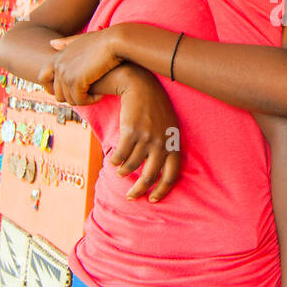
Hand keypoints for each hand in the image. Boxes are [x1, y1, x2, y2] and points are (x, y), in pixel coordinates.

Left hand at [48, 30, 120, 104]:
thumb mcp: (82, 39)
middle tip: (88, 95)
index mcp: (58, 57)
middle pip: (57, 94)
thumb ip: (67, 43)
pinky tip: (101, 95)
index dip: (53, 88)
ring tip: (97, 94)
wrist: (115, 40)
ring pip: (69, 100)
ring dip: (84, 100)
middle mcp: (59, 66)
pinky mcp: (76, 81)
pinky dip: (91, 101)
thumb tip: (51, 43)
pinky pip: (80, 100)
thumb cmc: (103, 39)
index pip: (43, 77)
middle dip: (73, 97)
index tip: (70, 91)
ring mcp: (66, 74)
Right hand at [112, 65, 182, 200]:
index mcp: (174, 145)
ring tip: (120, 173)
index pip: (171, 175)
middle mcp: (162, 144)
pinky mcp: (131, 132)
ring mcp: (146, 138)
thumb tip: (158, 171)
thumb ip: (167, 148)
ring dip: (124, 172)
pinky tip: (113, 161)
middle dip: (139, 191)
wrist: (142, 87)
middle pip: (150, 176)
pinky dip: (115, 161)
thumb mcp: (169, 128)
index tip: (153, 199)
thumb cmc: (155, 109)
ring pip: (131, 167)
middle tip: (131, 197)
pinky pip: (120, 156)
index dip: (162, 190)